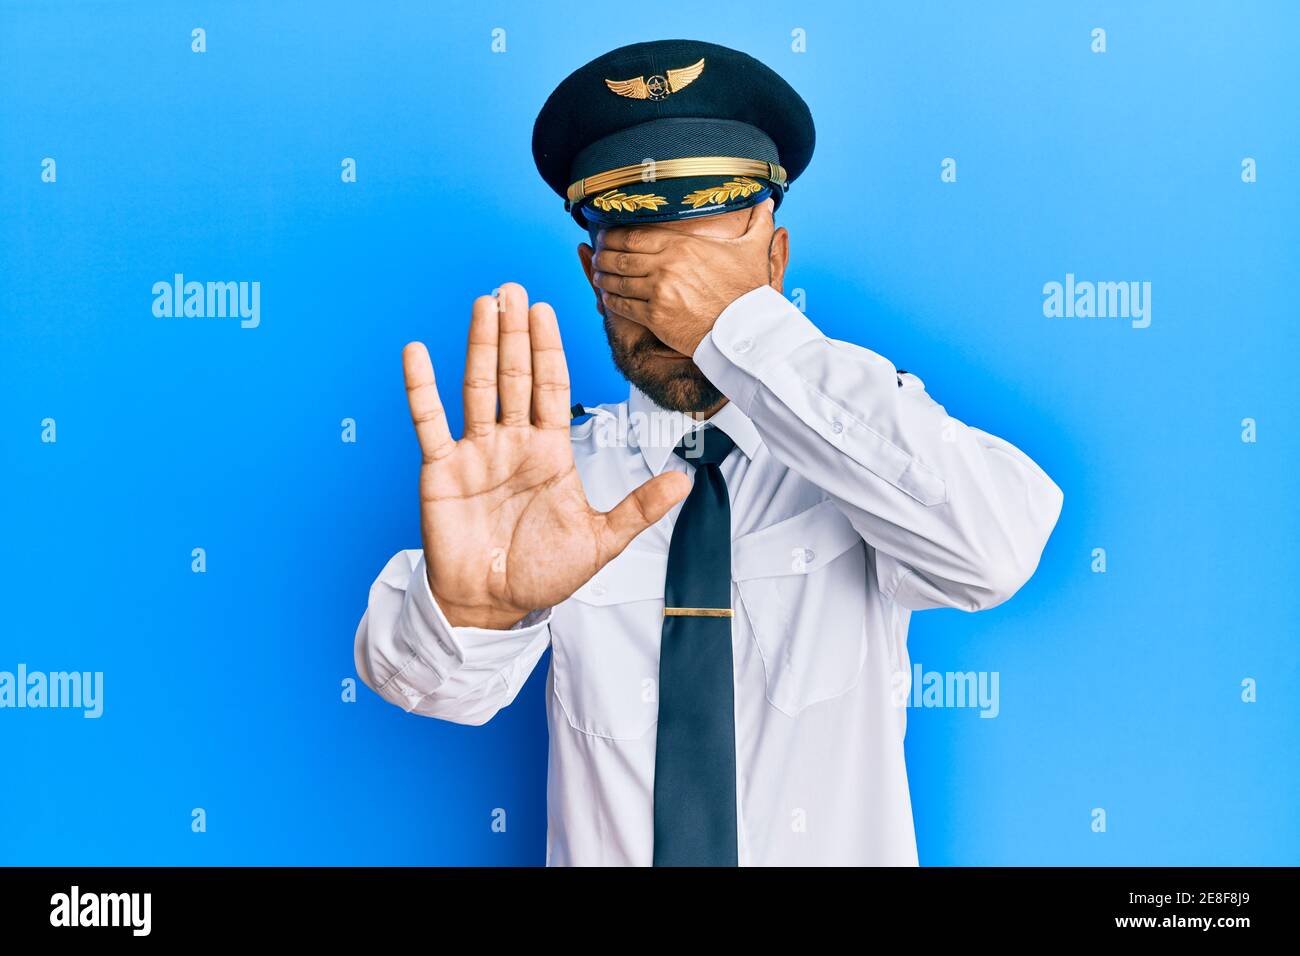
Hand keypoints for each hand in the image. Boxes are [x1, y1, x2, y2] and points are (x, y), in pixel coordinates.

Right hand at [402, 283, 690, 628]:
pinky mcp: (442, 469)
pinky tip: (417, 353)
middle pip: (515, 376)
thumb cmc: (544, 573)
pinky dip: (421, 388)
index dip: (550, 350)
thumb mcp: (601, 542)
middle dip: (516, 333)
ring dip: (480, 345)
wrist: (495, 605)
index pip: (552, 388)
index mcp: (550, 450)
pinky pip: (429, 422)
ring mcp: (476, 452)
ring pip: (478, 387)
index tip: (548, 310)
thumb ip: (639, 508)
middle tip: (514, 288)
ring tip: (484, 304)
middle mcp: (513, 442)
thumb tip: (685, 481)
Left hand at [590, 199, 776, 353]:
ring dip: (603, 276)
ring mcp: (658, 292)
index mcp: (682, 246)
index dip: (613, 234)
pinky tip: (606, 296)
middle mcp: (666, 265)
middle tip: (596, 254)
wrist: (746, 330)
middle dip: (603, 254)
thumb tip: (767, 203)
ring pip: (617, 280)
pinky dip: (610, 300)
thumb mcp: (754, 251)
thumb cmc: (749, 292)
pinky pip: (622, 306)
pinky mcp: (655, 317)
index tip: (605, 234)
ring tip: (597, 274)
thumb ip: (757, 224)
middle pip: (620, 255)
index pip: (634, 234)